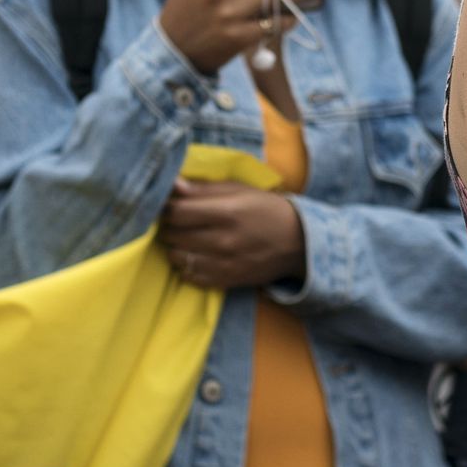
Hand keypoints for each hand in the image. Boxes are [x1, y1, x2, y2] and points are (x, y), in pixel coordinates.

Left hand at [160, 177, 305, 288]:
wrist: (298, 242)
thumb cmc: (266, 209)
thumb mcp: (240, 190)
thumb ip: (204, 188)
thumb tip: (172, 185)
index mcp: (227, 212)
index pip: (176, 212)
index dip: (168, 207)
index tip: (172, 205)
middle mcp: (223, 240)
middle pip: (172, 234)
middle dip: (171, 225)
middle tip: (181, 220)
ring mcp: (223, 264)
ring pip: (176, 256)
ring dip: (177, 245)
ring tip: (189, 238)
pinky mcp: (225, 281)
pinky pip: (189, 275)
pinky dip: (187, 264)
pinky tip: (198, 254)